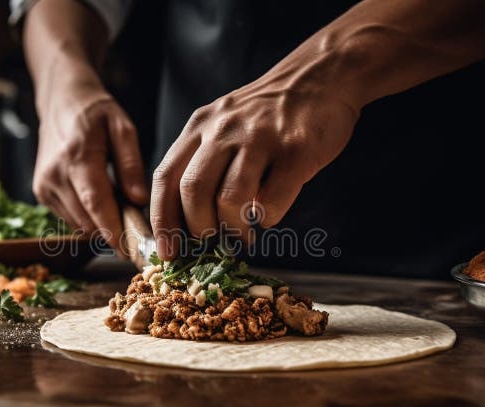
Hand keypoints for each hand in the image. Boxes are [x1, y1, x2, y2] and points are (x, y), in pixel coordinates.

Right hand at [32, 77, 147, 249]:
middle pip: (87, 219)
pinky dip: (87, 216)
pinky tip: (98, 198)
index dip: (113, 229)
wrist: (61, 102)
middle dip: (113, 229)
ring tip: (116, 203)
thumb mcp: (123, 128)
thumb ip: (131, 165)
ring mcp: (44, 185)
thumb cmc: (97, 113)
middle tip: (136, 225)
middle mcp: (55, 174)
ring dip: (100, 223)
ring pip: (78, 223)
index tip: (131, 250)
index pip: (95, 203)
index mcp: (77, 156)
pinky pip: (69, 218)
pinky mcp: (41, 192)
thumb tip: (139, 200)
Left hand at [150, 51, 360, 258]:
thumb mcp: (224, 124)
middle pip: (193, 192)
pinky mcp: (296, 151)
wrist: (321, 76)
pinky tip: (269, 212)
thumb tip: (187, 222)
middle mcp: (224, 129)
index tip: (167, 252)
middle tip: (210, 245)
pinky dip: (267, 218)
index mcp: (200, 126)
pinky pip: (271, 201)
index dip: (162, 220)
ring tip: (241, 237)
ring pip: (229, 200)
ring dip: (233, 230)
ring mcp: (261, 139)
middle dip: (198, 230)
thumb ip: (204, 160)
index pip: (166, 177)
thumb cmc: (270, 113)